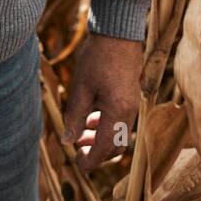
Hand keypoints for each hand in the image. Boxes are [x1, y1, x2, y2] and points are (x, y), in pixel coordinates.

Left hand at [62, 33, 143, 171]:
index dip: (91, 160)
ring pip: (119, 135)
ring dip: (101, 140)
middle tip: (78, 152)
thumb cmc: (97, 59)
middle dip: (97, 153)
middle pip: (115, 146)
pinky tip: (91, 118)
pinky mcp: (130, 98)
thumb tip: (68, 141)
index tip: (78, 164)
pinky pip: (121, 122)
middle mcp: (129, 113)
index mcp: (117, 113)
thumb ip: (75, 117)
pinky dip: (107, 127)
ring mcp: (132, 106)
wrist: (118, 35)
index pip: (105, 148)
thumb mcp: (81, 88)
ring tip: (81, 136)